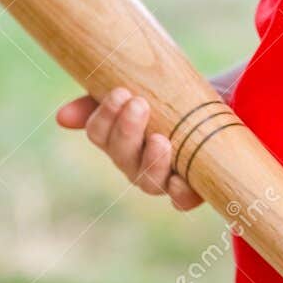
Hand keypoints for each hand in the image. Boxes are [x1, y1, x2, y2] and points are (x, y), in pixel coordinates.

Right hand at [54, 88, 203, 211]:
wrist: (221, 103)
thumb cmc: (172, 92)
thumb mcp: (141, 84)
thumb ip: (103, 94)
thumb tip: (61, 118)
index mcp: (118, 137)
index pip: (99, 133)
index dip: (105, 116)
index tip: (120, 92)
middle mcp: (135, 162)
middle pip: (121, 155)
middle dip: (127, 131)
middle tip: (140, 103)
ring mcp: (163, 178)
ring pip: (148, 180)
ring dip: (151, 161)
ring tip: (161, 139)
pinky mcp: (194, 187)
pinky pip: (183, 199)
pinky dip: (180, 193)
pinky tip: (180, 181)